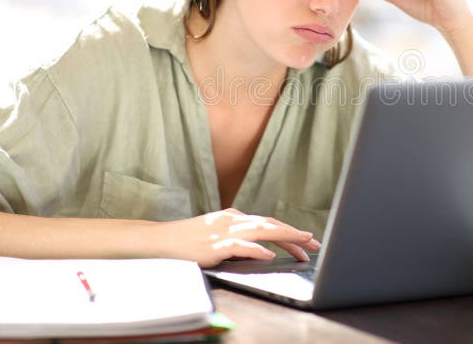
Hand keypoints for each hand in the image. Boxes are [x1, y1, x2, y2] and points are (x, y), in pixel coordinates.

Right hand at [154, 208, 320, 266]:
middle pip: (269, 223)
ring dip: (284, 236)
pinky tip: (268, 255)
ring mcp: (222, 231)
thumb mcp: (215, 234)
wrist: (157, 240)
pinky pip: (238, 246)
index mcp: (232, 217)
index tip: (306, 240)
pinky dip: (255, 250)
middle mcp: (231, 220)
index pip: (267, 222)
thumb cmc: (185, 241)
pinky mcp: (212, 246)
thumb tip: (260, 249)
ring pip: (260, 230)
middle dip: (294, 233)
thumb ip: (236, 238)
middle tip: (314, 243)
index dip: (288, 230)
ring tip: (303, 243)